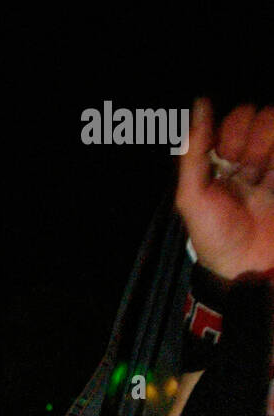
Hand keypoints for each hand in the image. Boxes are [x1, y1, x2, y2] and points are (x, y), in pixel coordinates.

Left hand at [176, 100, 273, 281]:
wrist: (247, 268)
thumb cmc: (215, 236)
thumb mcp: (192, 196)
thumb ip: (192, 151)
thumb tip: (200, 103)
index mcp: (219, 163)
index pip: (235, 120)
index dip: (233, 130)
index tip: (226, 155)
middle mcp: (247, 161)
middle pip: (259, 118)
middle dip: (253, 138)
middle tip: (246, 168)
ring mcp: (270, 170)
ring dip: (268, 144)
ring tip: (260, 175)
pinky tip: (269, 175)